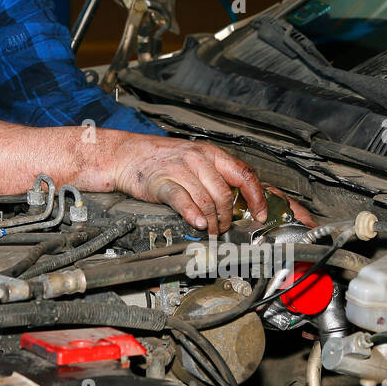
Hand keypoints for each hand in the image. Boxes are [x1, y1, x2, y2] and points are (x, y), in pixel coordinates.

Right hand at [102, 134, 266, 234]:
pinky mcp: (162, 182)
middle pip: (225, 194)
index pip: (244, 174)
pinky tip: (199, 223)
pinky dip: (193, 215)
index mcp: (211, 154)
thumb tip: (240, 200)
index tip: (260, 214)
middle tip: (225, 228)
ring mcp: (180, 170)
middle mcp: (198, 159)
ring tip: (212, 232)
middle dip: (228, 217)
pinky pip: (183, 200)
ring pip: (207, 201)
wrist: (126, 154)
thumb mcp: (195, 160)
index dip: (256, 197)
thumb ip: (216, 177)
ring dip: (213, 222)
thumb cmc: (162, 160)